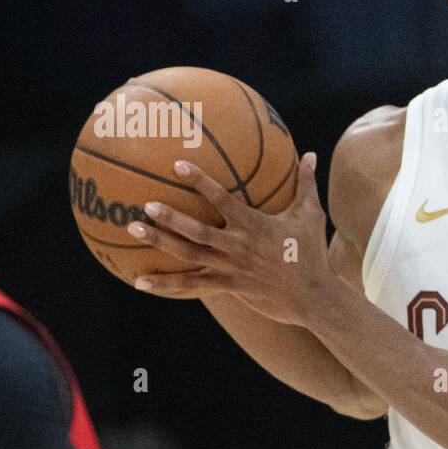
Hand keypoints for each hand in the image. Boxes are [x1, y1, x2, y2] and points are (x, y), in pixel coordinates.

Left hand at [126, 152, 329, 325]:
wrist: (314, 294)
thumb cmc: (312, 251)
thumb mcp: (311, 215)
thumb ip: (306, 183)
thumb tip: (310, 154)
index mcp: (254, 225)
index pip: (222, 199)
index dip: (200, 181)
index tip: (178, 165)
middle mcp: (237, 246)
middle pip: (197, 231)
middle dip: (170, 219)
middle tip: (145, 205)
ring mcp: (230, 268)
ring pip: (189, 255)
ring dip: (160, 242)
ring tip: (134, 229)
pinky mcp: (228, 285)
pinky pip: (192, 284)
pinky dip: (166, 284)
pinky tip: (141, 282)